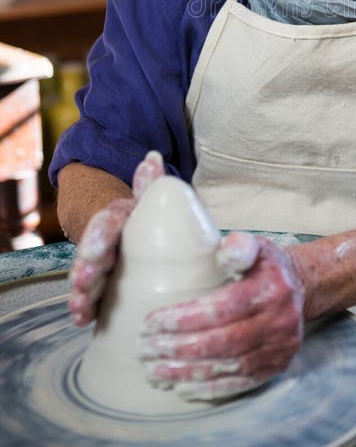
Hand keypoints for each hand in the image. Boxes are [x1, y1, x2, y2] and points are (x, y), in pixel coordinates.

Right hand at [68, 151, 164, 325]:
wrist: (126, 223)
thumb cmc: (141, 213)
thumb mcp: (146, 196)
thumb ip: (149, 182)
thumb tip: (153, 158)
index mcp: (117, 218)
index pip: (106, 224)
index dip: (100, 237)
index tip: (99, 251)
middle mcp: (106, 241)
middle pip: (93, 254)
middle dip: (87, 269)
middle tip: (84, 282)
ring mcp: (102, 264)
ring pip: (88, 276)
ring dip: (82, 292)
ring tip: (80, 307)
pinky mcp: (103, 284)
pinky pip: (91, 296)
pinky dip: (85, 308)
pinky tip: (82, 320)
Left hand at [139, 232, 304, 400]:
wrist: (302, 286)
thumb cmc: (266, 265)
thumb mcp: (256, 245)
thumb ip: (239, 245)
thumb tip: (223, 253)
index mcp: (270, 288)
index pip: (221, 309)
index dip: (184, 319)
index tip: (151, 323)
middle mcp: (279, 320)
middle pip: (221, 342)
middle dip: (178, 349)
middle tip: (145, 349)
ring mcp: (280, 347)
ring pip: (228, 366)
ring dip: (187, 372)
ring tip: (154, 370)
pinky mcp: (278, 366)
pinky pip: (240, 383)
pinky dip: (209, 388)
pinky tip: (182, 387)